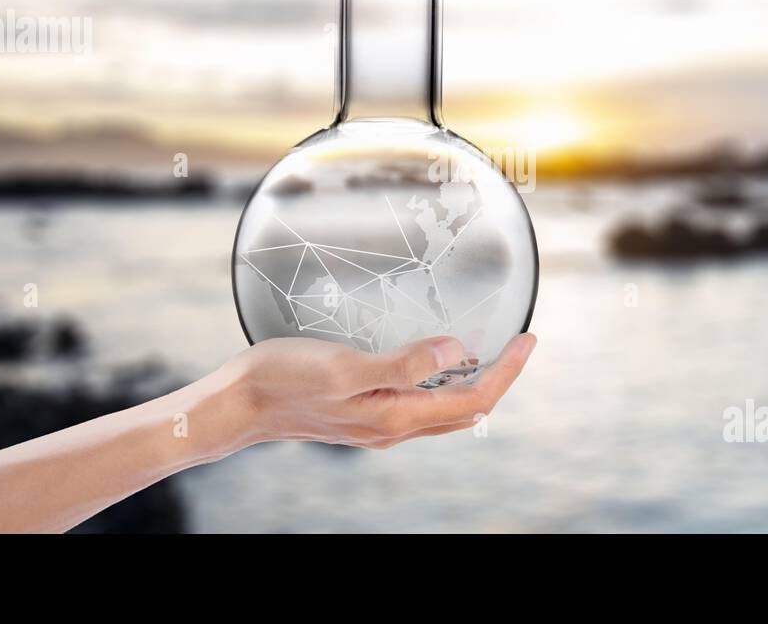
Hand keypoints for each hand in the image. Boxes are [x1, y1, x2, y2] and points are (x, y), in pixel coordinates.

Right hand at [219, 333, 536, 448]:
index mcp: (396, 416)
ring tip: (489, 350)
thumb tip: (456, 351)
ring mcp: (378, 424)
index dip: (508, 371)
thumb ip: (403, 363)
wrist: (239, 403)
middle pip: (465, 408)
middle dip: (499, 377)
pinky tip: (436, 362)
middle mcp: (393, 427)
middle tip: (518, 342)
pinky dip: (442, 383)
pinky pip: (419, 403)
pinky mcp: (362, 413)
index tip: (528, 339)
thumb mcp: (345, 366)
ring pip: (443, 409)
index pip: (474, 399)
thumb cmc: (285, 379)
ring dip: (471, 382)